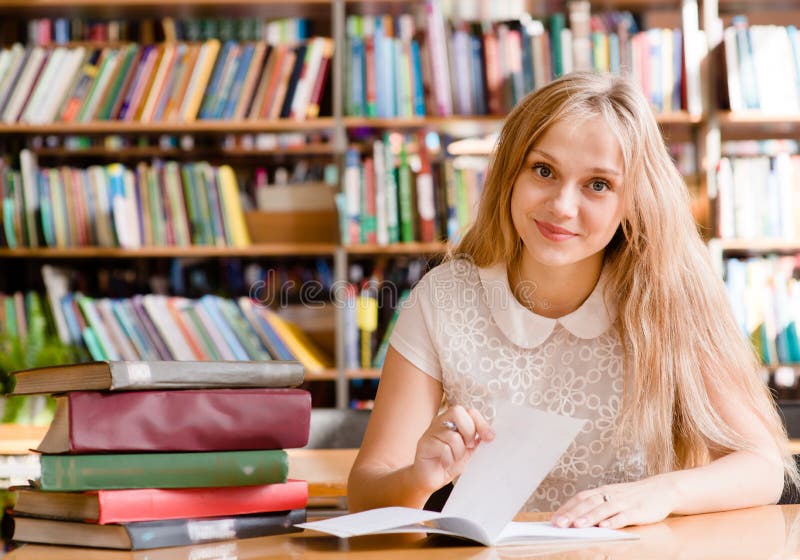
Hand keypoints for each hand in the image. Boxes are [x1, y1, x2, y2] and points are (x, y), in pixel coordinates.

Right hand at [411, 405, 494, 493]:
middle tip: (469, 447)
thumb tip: (490, 433)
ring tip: (454, 458)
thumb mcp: (468, 450)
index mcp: (452, 420)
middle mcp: (439, 422)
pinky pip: (443, 449)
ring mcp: (430, 432)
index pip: (468, 411)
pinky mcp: (424, 445)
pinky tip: (445, 464)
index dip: (481, 423)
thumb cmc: (450, 462)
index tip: (490, 437)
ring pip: (452, 435)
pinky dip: (449, 460)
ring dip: (459, 452)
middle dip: (469, 432)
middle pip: (457, 412)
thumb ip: (476, 439)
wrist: (431, 479)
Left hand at [551, 475, 677, 529]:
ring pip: (603, 509)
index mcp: (603, 491)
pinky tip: (605, 527)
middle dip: (572, 514)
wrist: (661, 489)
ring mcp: (624, 502)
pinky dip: (614, 521)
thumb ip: (597, 505)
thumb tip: (575, 517)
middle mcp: (611, 495)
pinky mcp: (638, 511)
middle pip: (588, 504)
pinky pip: (624, 516)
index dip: (566, 508)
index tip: (553, 519)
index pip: (580, 498)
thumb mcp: (613, 497)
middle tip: (558, 524)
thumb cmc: (633, 496)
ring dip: (589, 518)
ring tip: (576, 526)